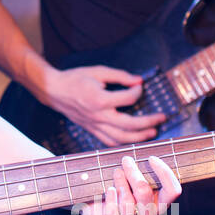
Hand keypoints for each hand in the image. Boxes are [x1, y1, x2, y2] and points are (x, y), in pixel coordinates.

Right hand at [38, 64, 165, 145]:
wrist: (54, 90)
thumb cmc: (75, 79)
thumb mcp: (98, 71)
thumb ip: (120, 76)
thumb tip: (139, 81)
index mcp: (100, 99)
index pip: (127, 99)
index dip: (137, 92)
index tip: (140, 87)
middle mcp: (98, 115)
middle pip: (129, 124)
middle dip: (148, 122)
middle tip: (161, 118)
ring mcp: (94, 125)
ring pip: (120, 138)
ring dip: (139, 137)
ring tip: (152, 132)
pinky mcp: (91, 129)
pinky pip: (109, 141)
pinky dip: (123, 142)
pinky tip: (133, 139)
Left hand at [79, 154, 181, 214]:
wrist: (93, 203)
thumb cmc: (117, 184)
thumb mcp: (132, 176)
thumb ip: (143, 168)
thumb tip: (148, 153)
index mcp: (159, 203)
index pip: (172, 191)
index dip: (165, 174)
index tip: (151, 158)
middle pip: (144, 192)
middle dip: (134, 172)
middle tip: (126, 160)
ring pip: (127, 202)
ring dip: (120, 182)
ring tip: (116, 172)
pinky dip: (110, 199)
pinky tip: (109, 190)